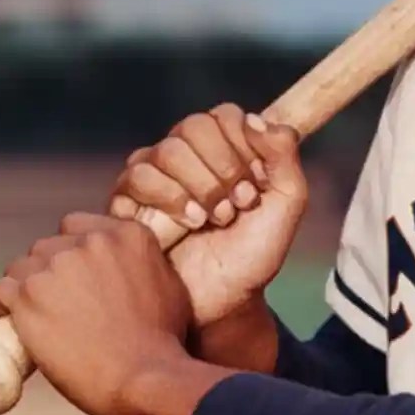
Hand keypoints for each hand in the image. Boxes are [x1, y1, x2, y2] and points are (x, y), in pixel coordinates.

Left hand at [0, 215, 193, 414]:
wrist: (143, 377)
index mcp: (126, 235)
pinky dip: (2, 308)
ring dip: (25, 288)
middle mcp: (89, 242)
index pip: (79, 226)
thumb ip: (147, 267)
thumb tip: (134, 272)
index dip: (72, 250)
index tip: (74, 273)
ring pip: (22, 267)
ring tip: (32, 317)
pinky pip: (2, 292)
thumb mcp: (170, 288)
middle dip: (50, 270)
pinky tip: (7, 323)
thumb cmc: (163, 341)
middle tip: (57, 302)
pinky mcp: (27, 295)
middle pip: (49, 246)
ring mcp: (54, 266)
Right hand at [109, 104, 308, 324]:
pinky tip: (189, 224)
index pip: (224, 115)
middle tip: (237, 205)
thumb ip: (285, 156)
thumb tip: (256, 119)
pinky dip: (171, 199)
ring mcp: (154, 175)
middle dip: (223, 169)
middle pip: (194, 127)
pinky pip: (138, 176)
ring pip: (167, 151)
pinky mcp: (128, 200)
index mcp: (223, 148)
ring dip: (200, 188)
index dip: (243, 147)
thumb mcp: (287, 204)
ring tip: (214, 220)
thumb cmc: (254, 252)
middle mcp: (185, 155)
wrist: (225, 298)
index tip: (256, 184)